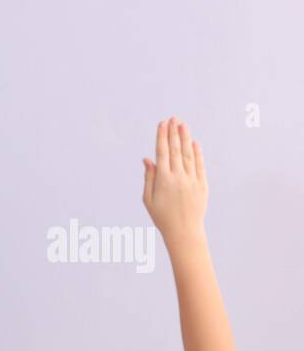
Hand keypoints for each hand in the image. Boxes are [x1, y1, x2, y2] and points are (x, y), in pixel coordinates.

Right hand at [143, 117, 207, 246]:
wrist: (184, 231)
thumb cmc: (162, 217)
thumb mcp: (148, 199)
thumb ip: (149, 177)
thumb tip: (149, 159)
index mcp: (163, 180)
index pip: (163, 153)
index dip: (162, 137)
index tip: (162, 124)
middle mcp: (179, 177)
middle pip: (176, 150)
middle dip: (174, 133)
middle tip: (173, 118)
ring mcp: (192, 180)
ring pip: (189, 154)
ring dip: (186, 138)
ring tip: (183, 125)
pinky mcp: (202, 185)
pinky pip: (200, 165)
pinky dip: (198, 153)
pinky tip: (194, 143)